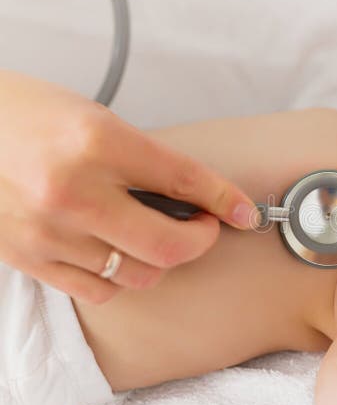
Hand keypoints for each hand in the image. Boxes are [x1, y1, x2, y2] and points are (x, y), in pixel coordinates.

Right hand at [0, 70, 256, 303]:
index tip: (245, 212)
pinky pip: (99, 289)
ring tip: (155, 234)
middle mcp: (73, 192)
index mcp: (96, 142)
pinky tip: (117, 251)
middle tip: (203, 226)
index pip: (184, 180)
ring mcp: (48, 231)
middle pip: (169, 245)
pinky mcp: (28, 258)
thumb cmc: (23, 115)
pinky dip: (122, 276)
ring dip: (161, 258)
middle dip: (202, 239)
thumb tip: (194, 196)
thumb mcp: (93, 118)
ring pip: (139, 273)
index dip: (226, 199)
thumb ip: (143, 159)